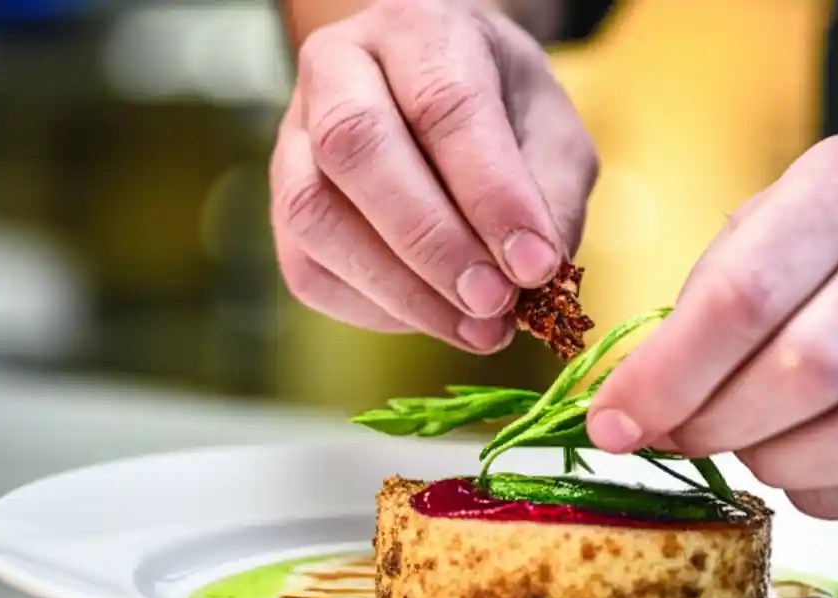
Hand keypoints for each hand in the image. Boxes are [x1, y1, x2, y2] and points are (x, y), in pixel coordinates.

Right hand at [269, 0, 596, 351]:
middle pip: (357, 147)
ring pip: (316, 213)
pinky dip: (376, 308)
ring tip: (478, 327)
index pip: (445, 104)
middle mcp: (338, 66)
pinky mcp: (282, 204)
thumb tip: (532, 275)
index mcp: (418, 28)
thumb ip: (550, 198)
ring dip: (401, 288)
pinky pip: (310, 267)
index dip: (491, 193)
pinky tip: (437, 317)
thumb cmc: (505, 113)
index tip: (536, 265)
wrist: (441, 96)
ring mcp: (294, 135)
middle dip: (433, 242)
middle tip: (496, 303)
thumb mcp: (554, 136)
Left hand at [587, 134, 837, 518]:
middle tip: (675, 435)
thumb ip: (718, 287)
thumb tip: (643, 388)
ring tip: (748, 445)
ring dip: (780, 462)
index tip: (614, 419)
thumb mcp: (797, 207)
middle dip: (715, 423)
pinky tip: (805, 467)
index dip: (666, 374)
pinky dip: (832, 492)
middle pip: (803, 370)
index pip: (742, 295)